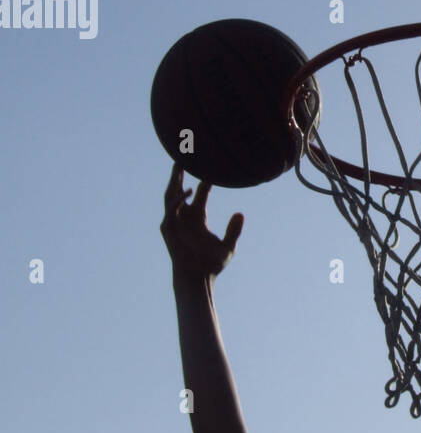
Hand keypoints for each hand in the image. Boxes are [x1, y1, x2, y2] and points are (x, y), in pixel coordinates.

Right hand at [161, 164, 243, 281]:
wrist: (198, 278)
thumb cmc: (212, 264)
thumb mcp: (228, 246)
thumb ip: (234, 230)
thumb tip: (240, 213)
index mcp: (198, 217)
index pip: (200, 193)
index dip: (206, 180)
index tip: (212, 164)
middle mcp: (185, 216)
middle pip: (181, 188)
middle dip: (182, 172)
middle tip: (186, 154)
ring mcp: (175, 221)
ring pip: (172, 195)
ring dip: (175, 179)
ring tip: (179, 164)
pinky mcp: (168, 229)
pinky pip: (171, 210)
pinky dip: (178, 200)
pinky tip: (186, 190)